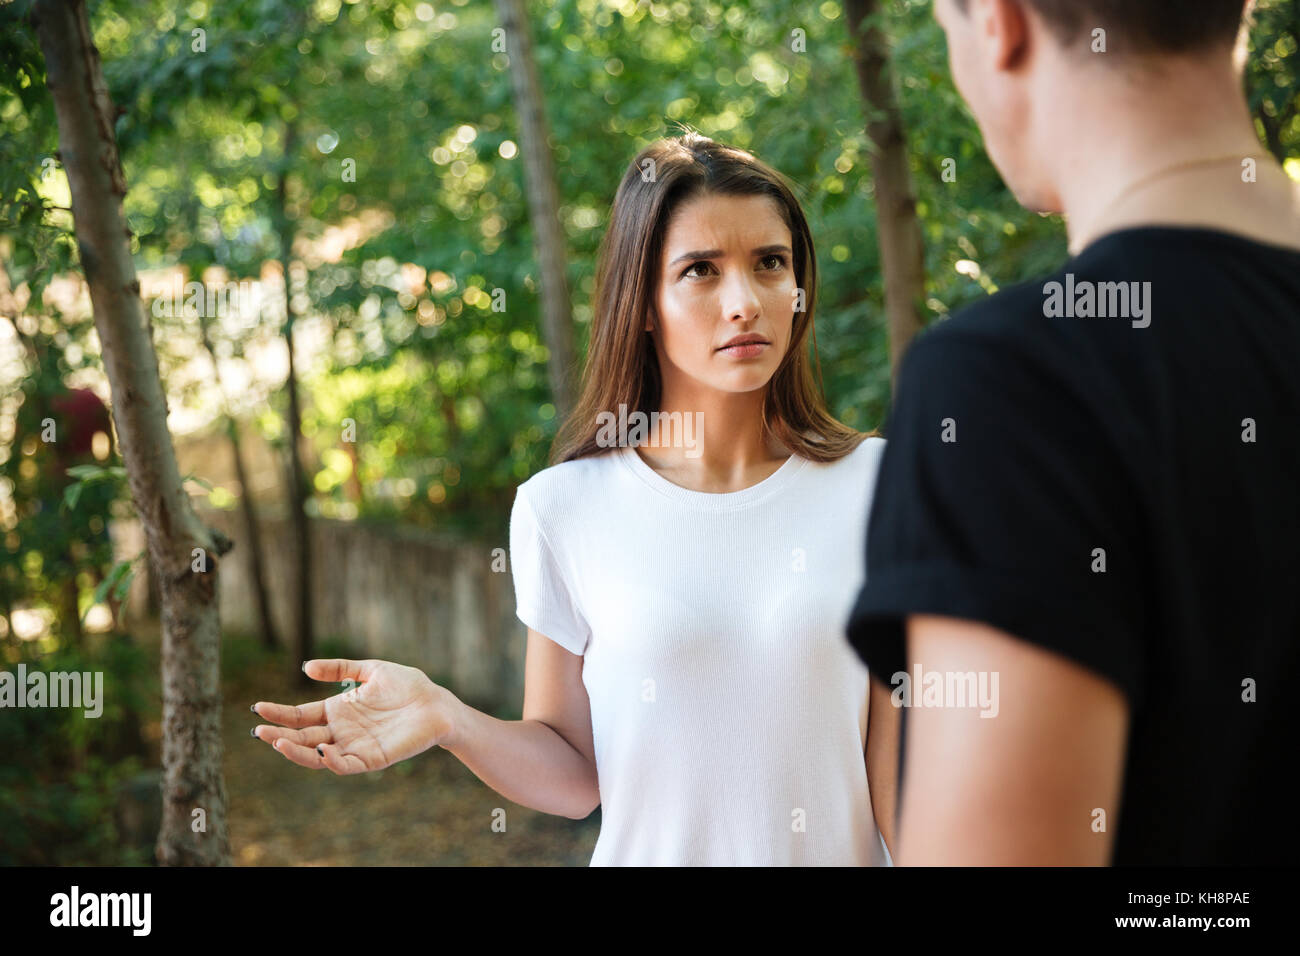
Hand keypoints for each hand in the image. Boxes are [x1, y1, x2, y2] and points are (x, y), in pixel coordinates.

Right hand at [252, 659, 456, 773]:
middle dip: (279, 735)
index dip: (279, 713)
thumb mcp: (370, 670)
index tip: (258, 708)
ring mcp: (355, 746)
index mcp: (338, 710)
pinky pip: (346, 765)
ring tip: (278, 742)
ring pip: (318, 756)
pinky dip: (331, 761)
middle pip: (303, 737)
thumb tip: (305, 668)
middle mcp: (342, 731)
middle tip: (259, 730)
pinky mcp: (372, 759)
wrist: (437, 703)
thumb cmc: (407, 686)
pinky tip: (321, 748)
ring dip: (298, 752)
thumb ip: (340, 668)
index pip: (300, 716)